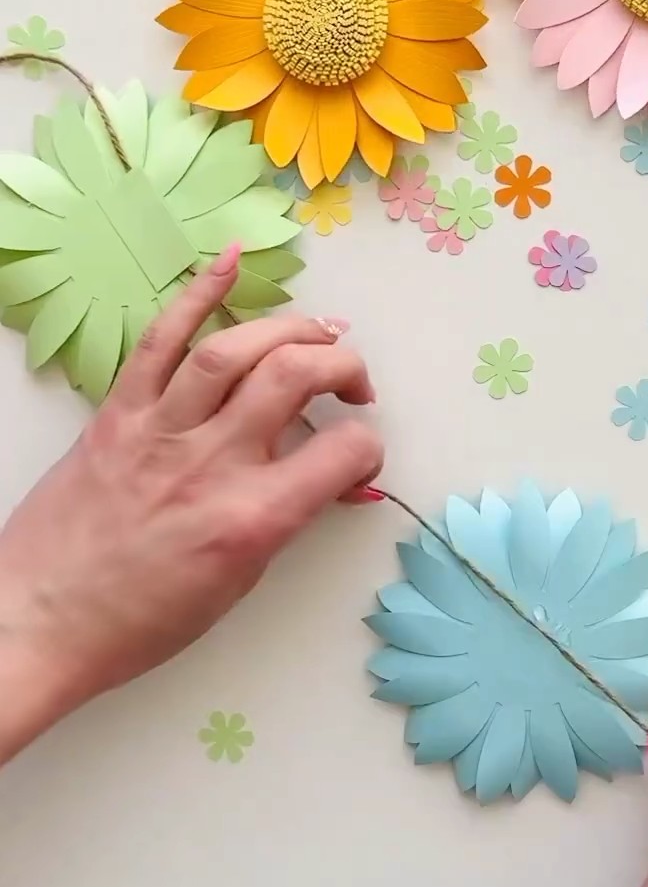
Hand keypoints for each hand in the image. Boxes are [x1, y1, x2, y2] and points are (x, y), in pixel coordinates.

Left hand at [0, 246, 382, 760]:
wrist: (39, 622)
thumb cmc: (139, 621)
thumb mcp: (238, 582)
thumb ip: (288, 519)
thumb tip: (334, 480)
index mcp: (250, 519)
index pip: (344, 452)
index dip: (368, 447)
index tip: (358, 455)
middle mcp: (210, 465)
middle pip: (295, 376)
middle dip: (342, 364)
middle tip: (351, 383)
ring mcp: (159, 432)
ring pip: (234, 349)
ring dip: (290, 328)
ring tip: (316, 334)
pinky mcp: (117, 415)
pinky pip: (160, 340)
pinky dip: (198, 293)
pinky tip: (231, 263)